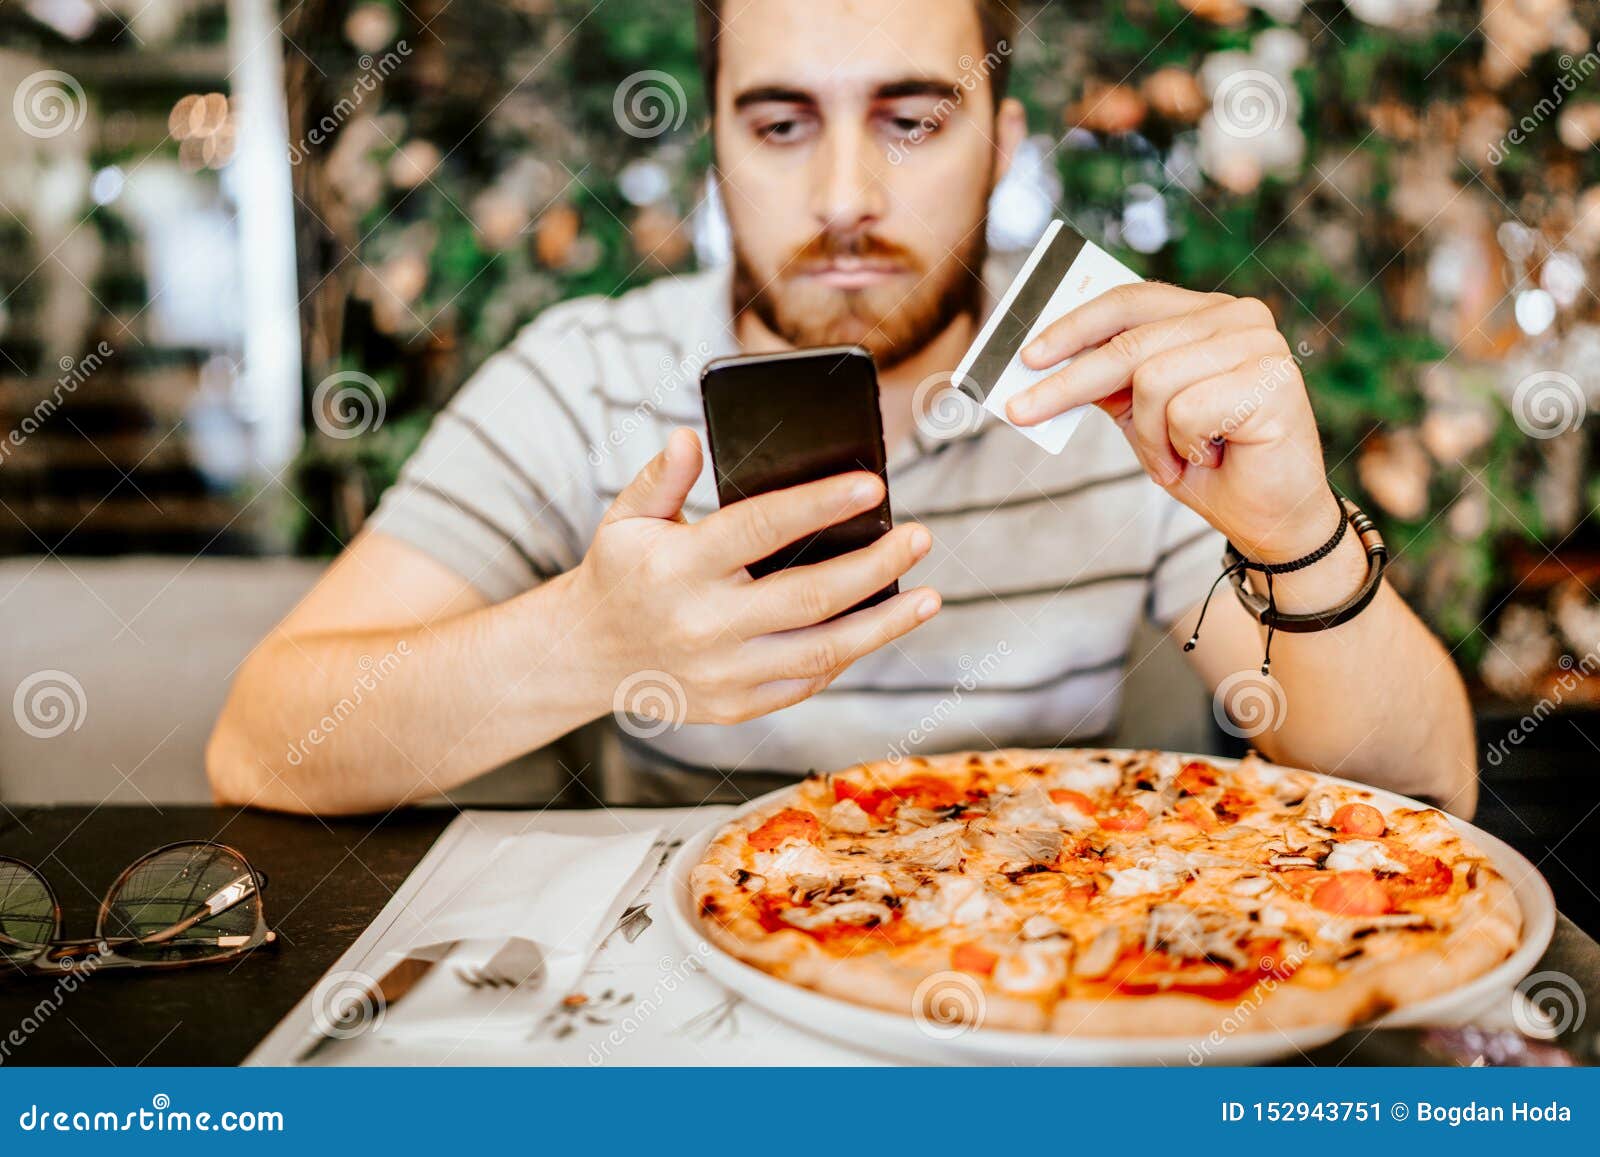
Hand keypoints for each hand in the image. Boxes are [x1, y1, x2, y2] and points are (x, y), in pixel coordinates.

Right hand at [571, 428, 940, 724]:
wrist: (587, 657)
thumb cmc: (620, 575)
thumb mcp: (626, 518)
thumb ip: (661, 476)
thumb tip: (692, 437)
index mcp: (677, 568)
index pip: (759, 529)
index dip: (819, 505)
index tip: (871, 486)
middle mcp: (702, 624)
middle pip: (809, 596)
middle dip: (875, 566)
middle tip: (920, 538)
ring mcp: (722, 672)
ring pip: (821, 649)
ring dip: (883, 624)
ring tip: (928, 597)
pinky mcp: (736, 705)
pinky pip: (807, 680)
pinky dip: (849, 654)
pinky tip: (879, 627)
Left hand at [1007, 283, 1336, 561]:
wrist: (1272, 519)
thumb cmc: (1210, 465)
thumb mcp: (1143, 419)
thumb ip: (1109, 384)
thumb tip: (1044, 362)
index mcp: (1208, 313)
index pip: (1129, 302)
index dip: (1073, 326)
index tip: (1025, 357)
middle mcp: (1238, 316)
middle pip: (1129, 342)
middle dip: (1068, 383)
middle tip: (1021, 411)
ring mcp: (1259, 344)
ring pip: (1152, 380)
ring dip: (1148, 437)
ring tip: (1175, 459)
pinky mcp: (1271, 379)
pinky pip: (1185, 410)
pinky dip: (1181, 446)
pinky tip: (1209, 457)